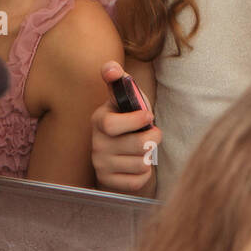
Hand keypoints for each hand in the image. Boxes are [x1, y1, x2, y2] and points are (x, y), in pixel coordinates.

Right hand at [91, 61, 159, 194]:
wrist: (121, 155)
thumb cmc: (129, 121)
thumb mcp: (127, 99)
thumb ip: (120, 81)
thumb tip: (110, 68)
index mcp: (99, 119)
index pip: (111, 124)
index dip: (135, 120)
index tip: (148, 116)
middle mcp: (96, 143)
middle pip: (135, 145)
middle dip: (152, 139)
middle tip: (154, 135)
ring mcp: (100, 164)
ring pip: (139, 164)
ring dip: (148, 157)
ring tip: (143, 151)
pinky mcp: (108, 182)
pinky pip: (137, 180)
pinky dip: (144, 174)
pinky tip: (138, 165)